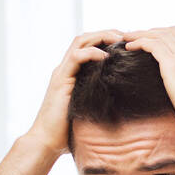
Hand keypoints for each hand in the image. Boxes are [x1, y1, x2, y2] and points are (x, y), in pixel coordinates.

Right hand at [21, 29, 124, 155]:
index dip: (107, 39)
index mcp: (73, 72)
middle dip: (107, 33)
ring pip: (80, 41)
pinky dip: (91, 53)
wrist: (47, 141)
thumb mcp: (91, 108)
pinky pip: (75, 58)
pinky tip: (106, 57)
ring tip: (119, 40)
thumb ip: (101, 98)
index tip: (127, 44)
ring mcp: (62, 72)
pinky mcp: (60, 80)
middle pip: (85, 38)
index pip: (89, 45)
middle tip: (127, 36)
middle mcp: (66, 68)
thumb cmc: (69, 131)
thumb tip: (125, 101)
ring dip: (101, 37)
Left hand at [122, 26, 174, 137]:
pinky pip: (151, 44)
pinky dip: (139, 41)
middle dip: (155, 32)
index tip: (160, 45)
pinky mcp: (173, 63)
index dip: (172, 40)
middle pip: (173, 32)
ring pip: (159, 34)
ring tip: (127, 37)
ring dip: (142, 34)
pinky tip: (128, 46)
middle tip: (140, 37)